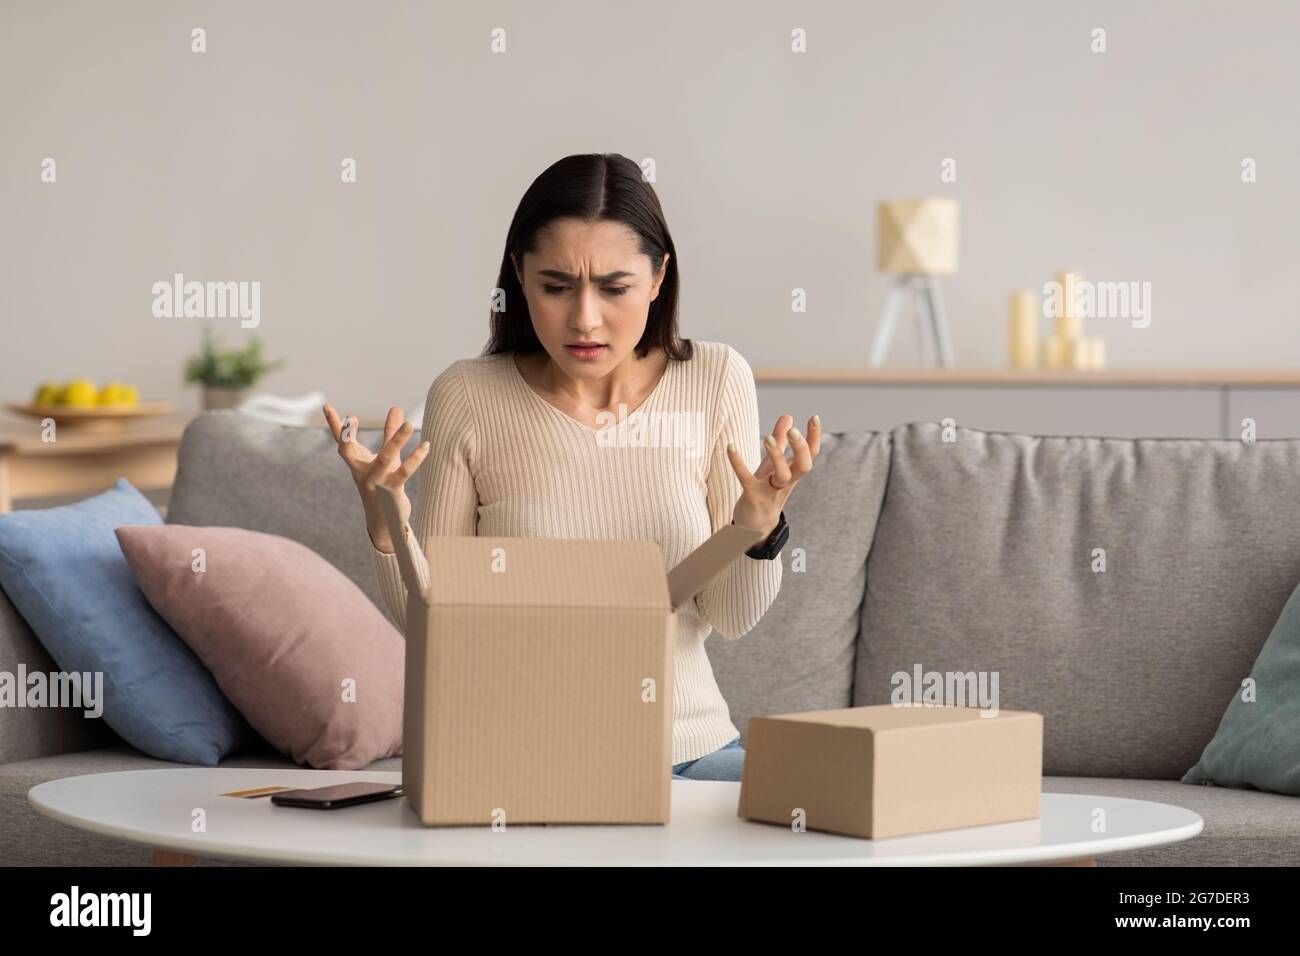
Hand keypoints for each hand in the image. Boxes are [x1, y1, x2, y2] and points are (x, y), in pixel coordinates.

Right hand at [322, 404, 429, 552]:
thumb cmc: (384, 483)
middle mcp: (362, 472)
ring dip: (396, 441)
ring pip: (384, 459)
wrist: (385, 520)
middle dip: (347, 435)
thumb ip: (390, 432)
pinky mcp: (392, 491)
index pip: (342, 441)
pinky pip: (404, 472)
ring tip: (409, 424)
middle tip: (352, 417)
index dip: (335, 425)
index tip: (327, 406)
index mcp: (356, 462)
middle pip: (349, 452)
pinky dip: (416, 459)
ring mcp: (376, 482)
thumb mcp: (386, 456)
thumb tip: (396, 408)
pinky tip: (426, 445)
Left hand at [724, 414, 820, 536]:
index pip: (810, 455)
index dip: (814, 437)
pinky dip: (738, 463)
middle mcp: (786, 483)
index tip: (814, 417)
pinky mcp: (752, 496)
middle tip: (794, 431)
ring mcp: (770, 491)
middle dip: (801, 449)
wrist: (754, 526)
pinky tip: (730, 447)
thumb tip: (787, 416)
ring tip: (767, 438)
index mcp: (792, 473)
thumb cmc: (766, 490)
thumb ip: (780, 440)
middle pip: (803, 467)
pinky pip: (746, 479)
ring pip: (782, 476)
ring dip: (777, 456)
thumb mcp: (773, 464)